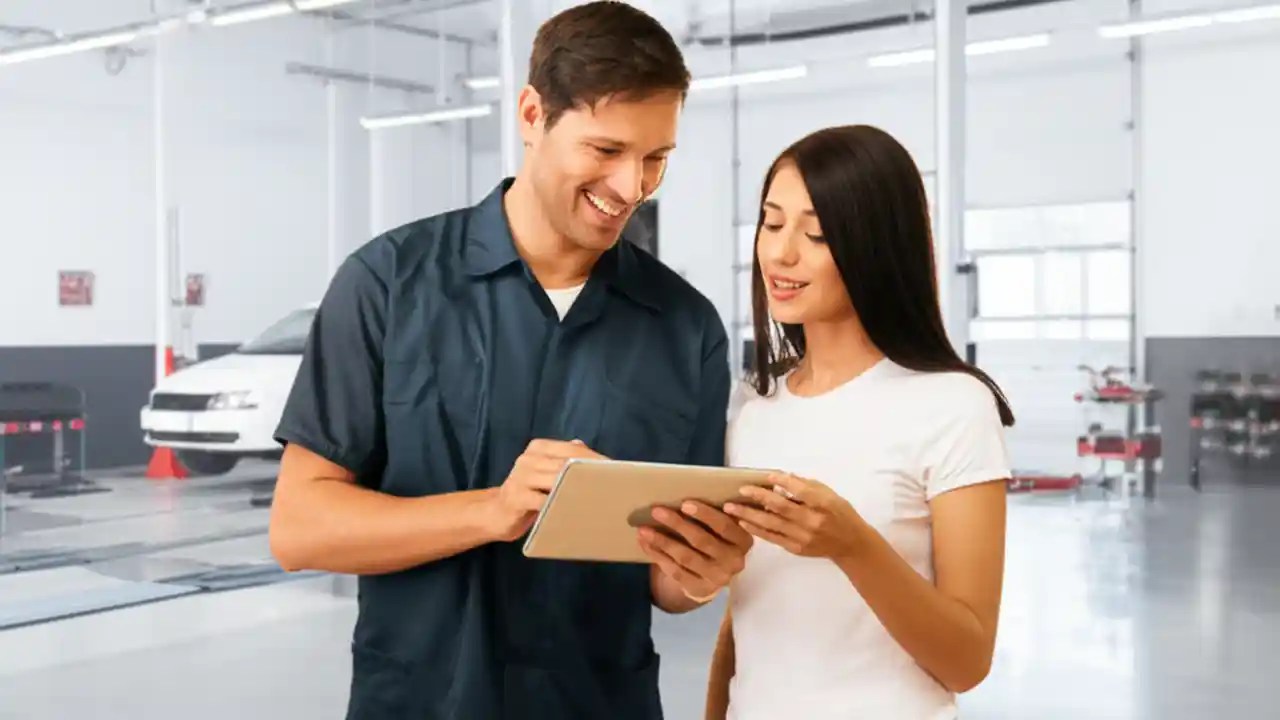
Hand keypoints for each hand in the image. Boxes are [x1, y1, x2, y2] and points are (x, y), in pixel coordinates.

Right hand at [486, 439, 604, 541]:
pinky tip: (576, 513)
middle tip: (614, 487)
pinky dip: (561, 506)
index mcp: (538, 448)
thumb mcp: (548, 474)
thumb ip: (568, 461)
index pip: (573, 450)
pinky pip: (544, 502)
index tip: (618, 471)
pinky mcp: (516, 498)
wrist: (496, 513)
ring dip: (580, 491)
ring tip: (600, 499)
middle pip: (568, 464)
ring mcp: (520, 477)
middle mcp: (528, 459)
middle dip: (592, 475)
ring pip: (558, 481)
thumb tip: (600, 459)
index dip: (597, 459)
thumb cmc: (530, 494)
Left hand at [638, 500, 753, 600]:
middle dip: (677, 524)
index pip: (725, 526)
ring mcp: (716, 578)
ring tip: (644, 529)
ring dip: (662, 541)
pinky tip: (645, 544)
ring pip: (685, 557)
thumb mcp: (724, 530)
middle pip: (702, 541)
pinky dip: (658, 555)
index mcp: (743, 541)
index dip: (705, 514)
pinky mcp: (699, 589)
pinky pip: (675, 571)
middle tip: (656, 511)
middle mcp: (733, 562)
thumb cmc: (717, 541)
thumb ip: (716, 515)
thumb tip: (684, 493)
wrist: (715, 576)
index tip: (684, 503)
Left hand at [723, 473, 865, 559]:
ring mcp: (803, 537)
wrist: (850, 544)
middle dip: (758, 497)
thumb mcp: (829, 493)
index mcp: (824, 504)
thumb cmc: (840, 513)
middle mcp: (813, 521)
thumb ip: (806, 486)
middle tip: (740, 491)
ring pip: (772, 524)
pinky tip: (743, 523)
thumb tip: (782, 478)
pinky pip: (773, 538)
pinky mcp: (796, 548)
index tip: (767, 475)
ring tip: (731, 508)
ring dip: (749, 515)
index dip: (783, 482)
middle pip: (781, 507)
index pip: (800, 490)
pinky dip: (757, 530)